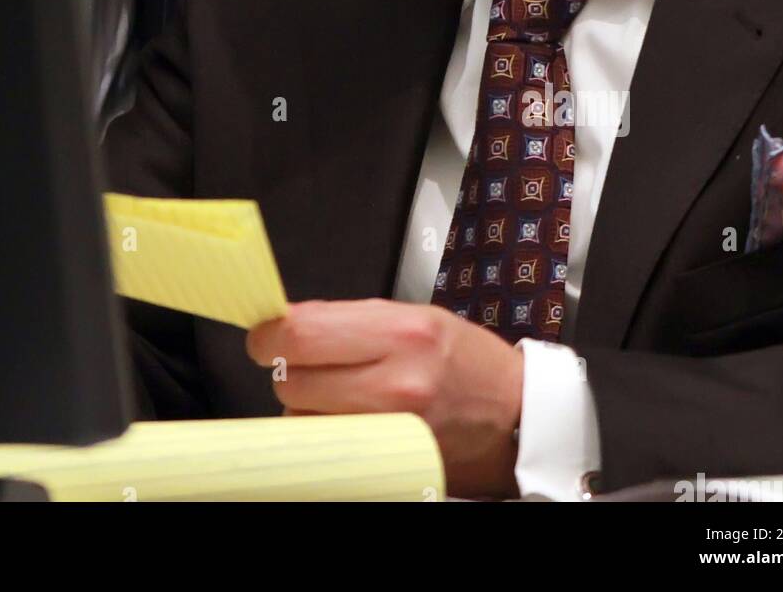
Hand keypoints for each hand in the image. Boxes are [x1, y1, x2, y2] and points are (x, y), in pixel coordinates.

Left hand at [246, 299, 523, 498]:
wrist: (515, 415)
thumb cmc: (465, 360)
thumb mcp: (414, 317)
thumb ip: (349, 320)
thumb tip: (285, 325)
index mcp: (400, 333)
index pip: (300, 334)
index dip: (270, 336)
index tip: (267, 336)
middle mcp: (395, 385)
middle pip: (292, 382)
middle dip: (290, 371)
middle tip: (311, 365)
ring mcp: (391, 432)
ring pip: (302, 421)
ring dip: (305, 408)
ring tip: (341, 394)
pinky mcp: (389, 465)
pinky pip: (326, 451)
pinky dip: (324, 437)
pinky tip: (349, 423)